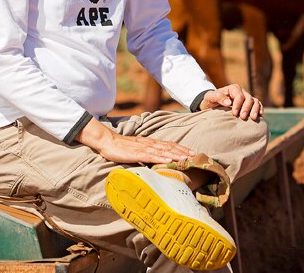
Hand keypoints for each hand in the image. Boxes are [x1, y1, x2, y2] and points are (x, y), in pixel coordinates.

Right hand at [77, 118, 194, 163]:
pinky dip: (163, 158)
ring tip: (187, 158)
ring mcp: (145, 148)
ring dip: (177, 154)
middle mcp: (150, 144)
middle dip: (183, 151)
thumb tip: (156, 159)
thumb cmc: (121, 148)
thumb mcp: (137, 149)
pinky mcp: (138, 153)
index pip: (169, 145)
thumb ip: (146, 153)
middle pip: (170, 147)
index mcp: (150, 143)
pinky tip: (170, 160)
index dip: (181, 148)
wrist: (108, 142)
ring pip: (164, 151)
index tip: (192, 153)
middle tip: (195, 156)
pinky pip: (153, 156)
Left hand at [199, 84, 262, 120]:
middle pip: (249, 98)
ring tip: (253, 118)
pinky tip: (260, 115)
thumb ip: (218, 97)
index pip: (239, 95)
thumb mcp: (210, 97)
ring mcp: (246, 98)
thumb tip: (229, 102)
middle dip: (246, 108)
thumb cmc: (211, 101)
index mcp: (233, 89)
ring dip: (255, 109)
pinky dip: (260, 109)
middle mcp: (242, 92)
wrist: (212, 105)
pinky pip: (258, 105)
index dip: (238, 104)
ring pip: (255, 101)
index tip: (234, 113)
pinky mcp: (249, 105)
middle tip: (242, 117)